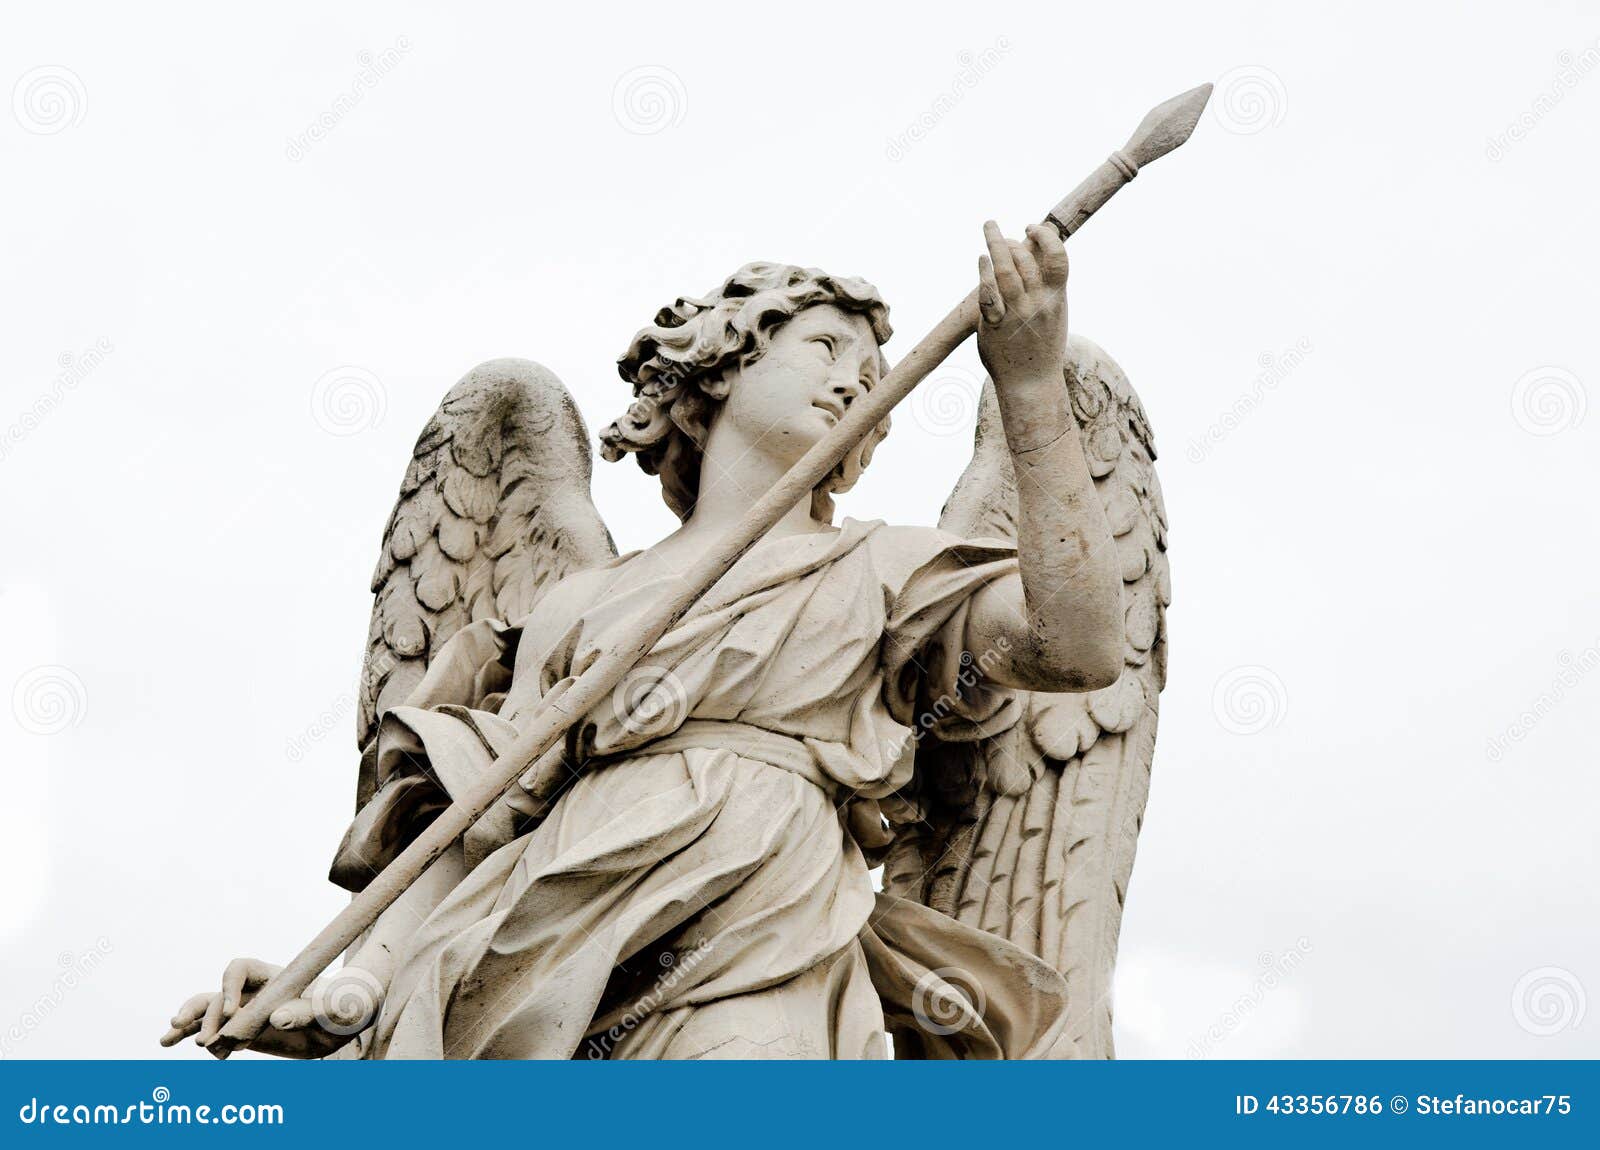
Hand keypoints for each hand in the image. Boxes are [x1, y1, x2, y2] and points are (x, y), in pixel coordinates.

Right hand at [160, 957, 382, 1058]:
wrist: (345, 1020)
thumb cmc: (345, 1006)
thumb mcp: (335, 1008)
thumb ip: (309, 1012)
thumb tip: (277, 1019)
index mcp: (276, 975)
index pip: (241, 968)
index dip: (230, 986)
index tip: (233, 1011)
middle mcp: (256, 990)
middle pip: (220, 994)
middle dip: (209, 1015)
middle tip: (204, 1040)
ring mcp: (247, 1010)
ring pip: (209, 1009)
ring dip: (189, 1022)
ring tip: (167, 1039)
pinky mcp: (243, 1030)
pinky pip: (213, 1030)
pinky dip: (192, 1034)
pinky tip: (170, 1042)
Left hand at [976, 219, 1067, 387]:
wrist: (1032, 382)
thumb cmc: (1041, 342)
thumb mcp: (1054, 310)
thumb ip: (1047, 283)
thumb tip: (1037, 249)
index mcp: (1056, 298)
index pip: (1058, 258)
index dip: (1046, 236)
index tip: (1032, 226)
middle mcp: (1038, 304)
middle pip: (1025, 260)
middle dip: (1012, 241)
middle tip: (1001, 237)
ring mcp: (1016, 314)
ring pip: (1005, 271)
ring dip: (996, 245)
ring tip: (990, 229)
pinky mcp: (995, 325)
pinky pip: (988, 295)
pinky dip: (984, 274)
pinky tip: (981, 261)